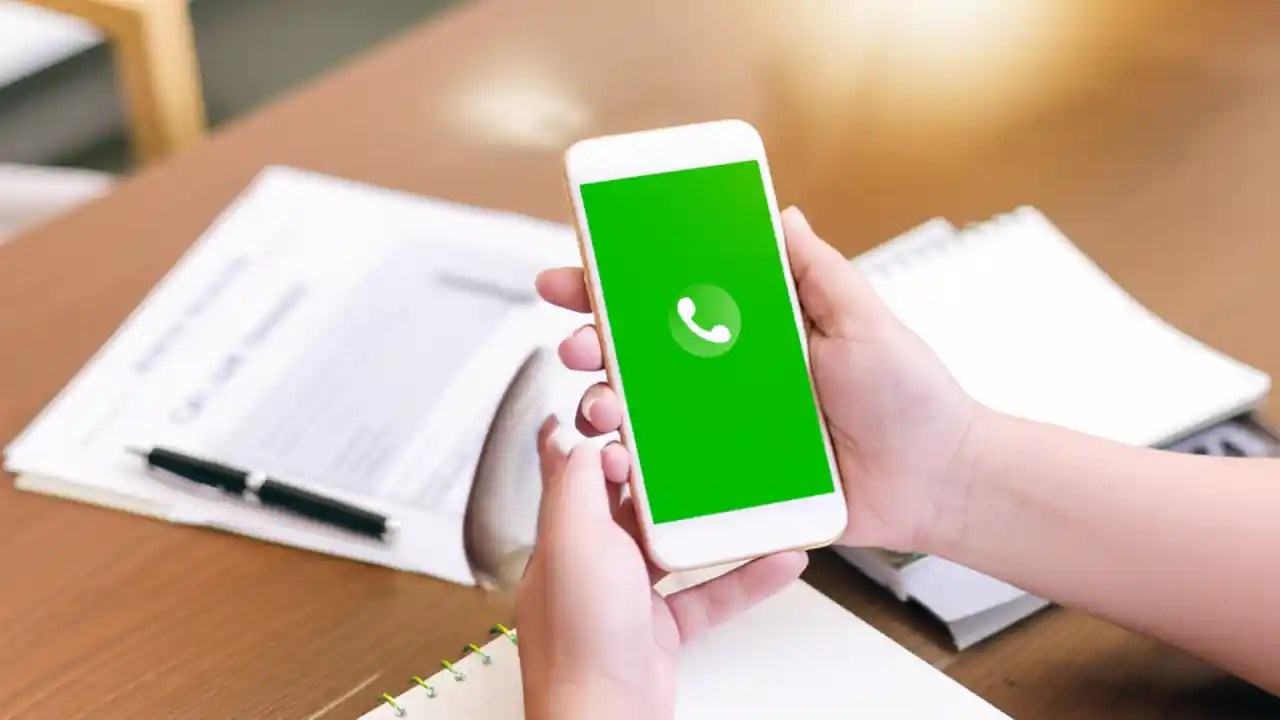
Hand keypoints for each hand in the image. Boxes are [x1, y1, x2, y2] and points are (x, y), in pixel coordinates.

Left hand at [517, 419, 806, 719]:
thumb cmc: (581, 637)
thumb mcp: (573, 540)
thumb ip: (574, 486)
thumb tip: (568, 436)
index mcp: (562, 535)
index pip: (576, 473)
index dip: (602, 438)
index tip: (637, 408)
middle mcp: (590, 563)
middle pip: (630, 505)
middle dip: (667, 475)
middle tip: (705, 441)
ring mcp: (626, 598)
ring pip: (675, 547)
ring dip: (714, 524)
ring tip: (752, 492)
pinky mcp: (660, 630)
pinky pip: (709, 595)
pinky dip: (745, 578)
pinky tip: (780, 559)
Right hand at [534, 207, 983, 551]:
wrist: (938, 480)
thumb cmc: (910, 398)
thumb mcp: (863, 318)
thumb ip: (817, 270)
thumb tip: (782, 213)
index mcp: (753, 334)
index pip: (670, 301)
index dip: (616, 287)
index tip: (574, 273)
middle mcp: (730, 380)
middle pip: (639, 357)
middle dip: (589, 344)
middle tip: (573, 341)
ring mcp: (727, 434)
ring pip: (644, 417)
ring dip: (603, 405)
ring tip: (600, 405)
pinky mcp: (734, 484)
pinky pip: (674, 477)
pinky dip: (637, 471)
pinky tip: (618, 461)